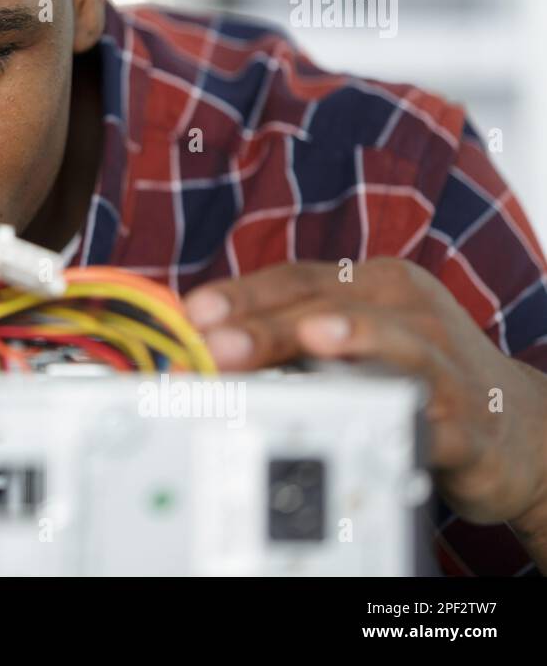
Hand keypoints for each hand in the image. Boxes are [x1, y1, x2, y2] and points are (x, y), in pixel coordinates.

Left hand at [183, 259, 546, 532]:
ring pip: (395, 346)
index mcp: (373, 286)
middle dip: (269, 325)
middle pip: (330, 308)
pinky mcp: (468, 424)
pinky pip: (434, 419)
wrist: (513, 427)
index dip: (244, 292)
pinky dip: (405, 416)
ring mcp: (444, 365)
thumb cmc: (411, 374)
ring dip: (352, 340)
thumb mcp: (350, 340)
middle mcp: (410, 314)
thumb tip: (199, 343)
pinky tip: (370, 417)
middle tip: (218, 342)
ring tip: (312, 337)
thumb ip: (283, 337)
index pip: (297, 279)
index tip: (194, 310)